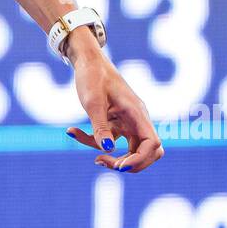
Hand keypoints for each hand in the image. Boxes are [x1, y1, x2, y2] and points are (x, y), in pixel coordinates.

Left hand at [64, 38, 163, 173]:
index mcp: (137, 112)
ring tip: (96, 159)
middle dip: (131, 164)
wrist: (88, 61)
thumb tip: (108, 150)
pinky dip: (97, 143)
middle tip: (106, 163)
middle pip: (149, 152)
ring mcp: (129, 122)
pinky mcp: (117, 123)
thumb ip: (100, 127)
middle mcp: (137, 119)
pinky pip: (112, 140)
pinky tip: (73, 132)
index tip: (119, 166)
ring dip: (116, 158)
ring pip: (131, 150)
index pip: (152, 144)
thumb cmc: (92, 76)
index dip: (140, 160)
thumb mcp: (93, 102)